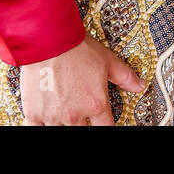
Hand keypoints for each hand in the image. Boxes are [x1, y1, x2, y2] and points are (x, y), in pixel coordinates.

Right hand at [19, 35, 145, 125]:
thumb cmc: (77, 50)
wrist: (50, 42)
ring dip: (63, 122)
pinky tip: (45, 119)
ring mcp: (53, 116)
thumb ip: (126, 77)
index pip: (106, 127)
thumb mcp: (109, 61)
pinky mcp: (34, 114)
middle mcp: (75, 114)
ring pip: (60, 130)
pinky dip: (41, 125)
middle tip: (80, 111)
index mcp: (95, 104)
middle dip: (83, 123)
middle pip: (82, 131)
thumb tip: (139, 85)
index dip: (106, 124)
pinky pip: (35, 130)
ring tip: (64, 109)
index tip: (103, 122)